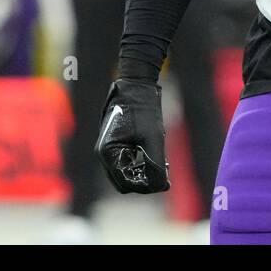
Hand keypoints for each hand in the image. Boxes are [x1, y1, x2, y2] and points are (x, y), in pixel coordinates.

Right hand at [95, 78, 169, 193]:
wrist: (137, 84)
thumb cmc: (144, 110)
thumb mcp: (153, 139)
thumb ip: (156, 165)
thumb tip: (162, 187)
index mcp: (108, 153)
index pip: (125, 183)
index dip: (145, 186)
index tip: (165, 183)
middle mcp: (104, 153)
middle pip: (124, 180)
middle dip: (145, 180)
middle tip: (166, 176)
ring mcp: (108, 148)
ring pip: (126, 171)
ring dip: (143, 172)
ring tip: (164, 165)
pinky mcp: (115, 142)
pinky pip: (126, 161)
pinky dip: (140, 163)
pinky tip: (156, 156)